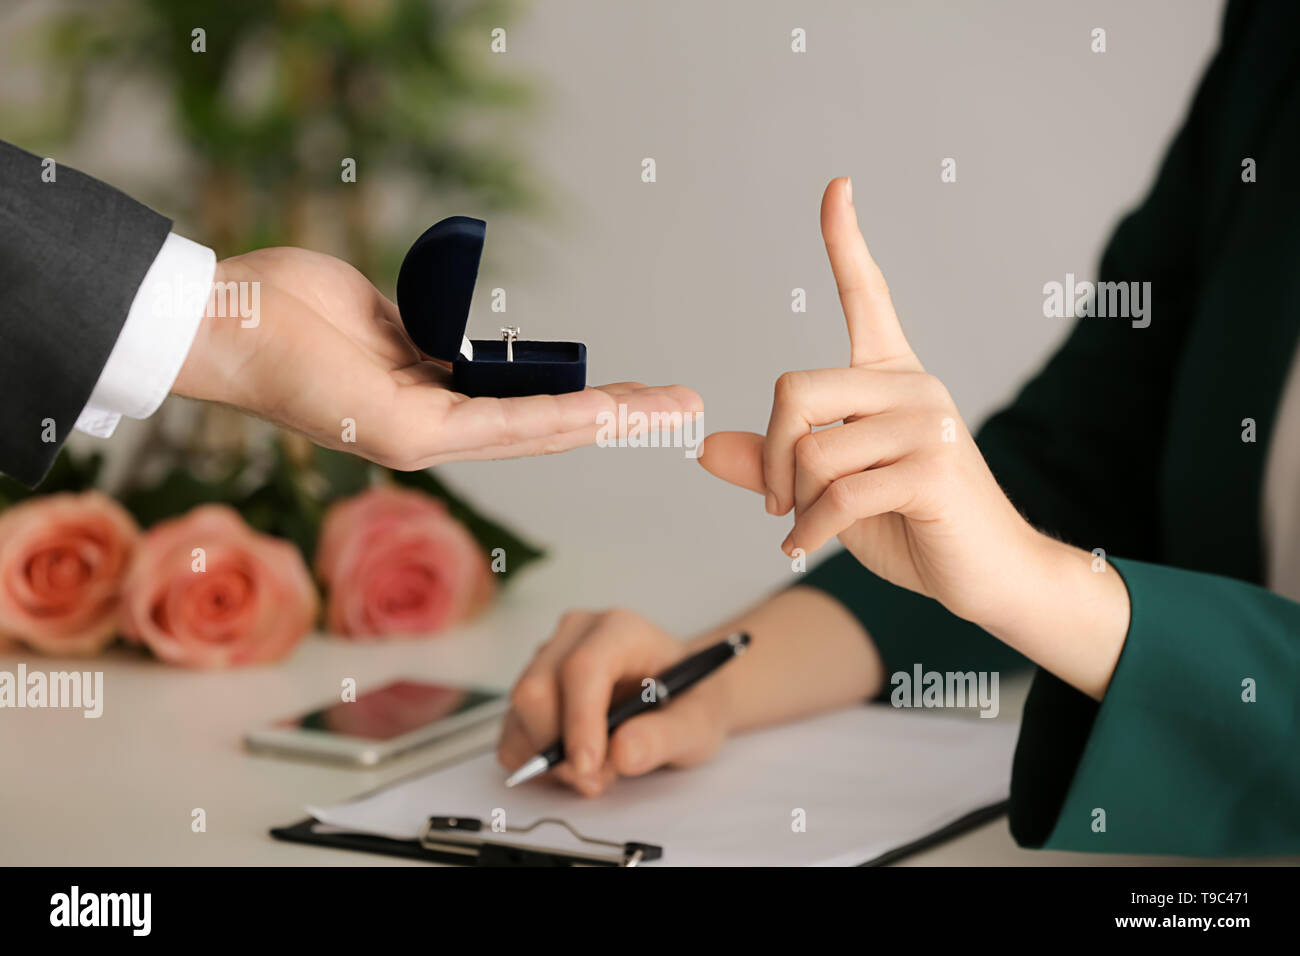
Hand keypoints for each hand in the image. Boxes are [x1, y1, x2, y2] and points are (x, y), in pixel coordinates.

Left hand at [173, 247, 700, 466]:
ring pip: (535, 431)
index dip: (584, 405)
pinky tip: (606, 410)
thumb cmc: (285, 310)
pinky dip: (558, 416)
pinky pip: (500, 423)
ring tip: (668, 410)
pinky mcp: (408, 434)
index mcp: (423, 403)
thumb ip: (425, 339)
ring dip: (608, 419)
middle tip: (682, 409)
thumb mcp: (376, 319)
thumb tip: (453, 343)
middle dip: (618, 418)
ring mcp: (421, 438)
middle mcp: (429, 431)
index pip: (521, 412)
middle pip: (543, 428)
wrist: (220, 320)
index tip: (634, 396)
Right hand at [497, 609, 730, 796]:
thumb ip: (666, 736)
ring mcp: (547, 660)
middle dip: (560, 748)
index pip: (583, 668)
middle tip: (600, 779)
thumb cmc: (689, 701)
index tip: (589, 767)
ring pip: (519, 714)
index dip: (580, 720)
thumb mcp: (698, 722)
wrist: (681, 698)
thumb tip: (622, 752)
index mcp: (620, 630)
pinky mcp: (532, 690)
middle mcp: (575, 636)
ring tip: (598, 771)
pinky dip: (534, 761)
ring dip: (549, 759)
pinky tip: (574, 764)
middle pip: (536, 690)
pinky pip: (512, 732)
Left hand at [699, 179, 1128, 696]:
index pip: (866, 295)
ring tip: (805, 526)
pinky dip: (809, 531)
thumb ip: (772, 464)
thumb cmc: (910, 526)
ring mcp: (925, 423)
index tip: (836, 186)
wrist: (989, 577)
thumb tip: (704, 448)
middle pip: (793, 390)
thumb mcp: (827, 491)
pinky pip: (837, 494)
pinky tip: (805, 546)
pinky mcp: (931, 467)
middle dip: (767, 454)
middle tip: (773, 499)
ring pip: (811, 450)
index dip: (845, 240)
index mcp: (891, 378)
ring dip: (792, 502)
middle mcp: (911, 386)